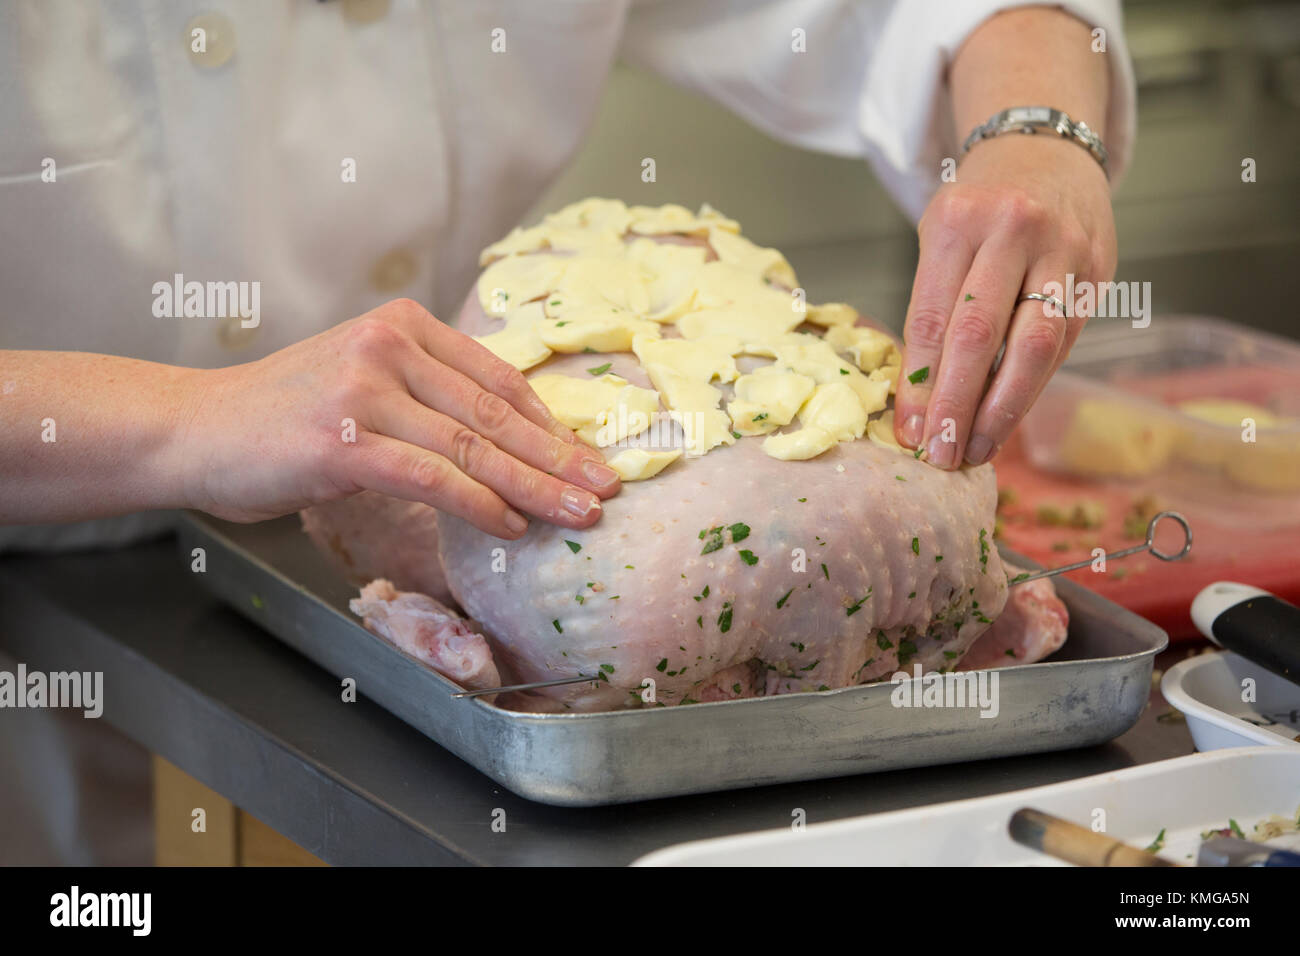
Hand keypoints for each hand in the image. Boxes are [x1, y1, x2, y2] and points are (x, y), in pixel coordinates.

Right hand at [181, 298, 619, 536]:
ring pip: (473, 446)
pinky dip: (478, 503)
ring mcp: (364, 390)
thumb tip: (508, 440)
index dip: (551, 424)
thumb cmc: (285, 416)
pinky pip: (431, 476)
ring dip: (535, 487)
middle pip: (497, 412)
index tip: (589, 457)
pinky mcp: (343, 440)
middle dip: (560, 458)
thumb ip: (427, 394)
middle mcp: (389, 346)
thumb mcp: (363, 381)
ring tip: (580, 514)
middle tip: (607, 488)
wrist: (194, 430)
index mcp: (403, 324)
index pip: (498, 378)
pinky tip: (511, 525)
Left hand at [893, 134, 1116, 467]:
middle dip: (958, 406)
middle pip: (980, 337)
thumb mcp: (940, 240)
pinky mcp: (1096, 270)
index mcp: (958, 222)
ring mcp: (1062, 250)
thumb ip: (932, 311)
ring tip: (977, 448)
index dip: (920, 385)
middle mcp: (1012, 231)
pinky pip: (1061, 342)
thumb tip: (920, 402)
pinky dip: (1031, 387)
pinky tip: (1008, 417)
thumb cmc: (979, 208)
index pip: (932, 320)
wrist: (1045, 151)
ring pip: (1033, 347)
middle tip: (943, 454)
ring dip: (1003, 409)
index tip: (911, 433)